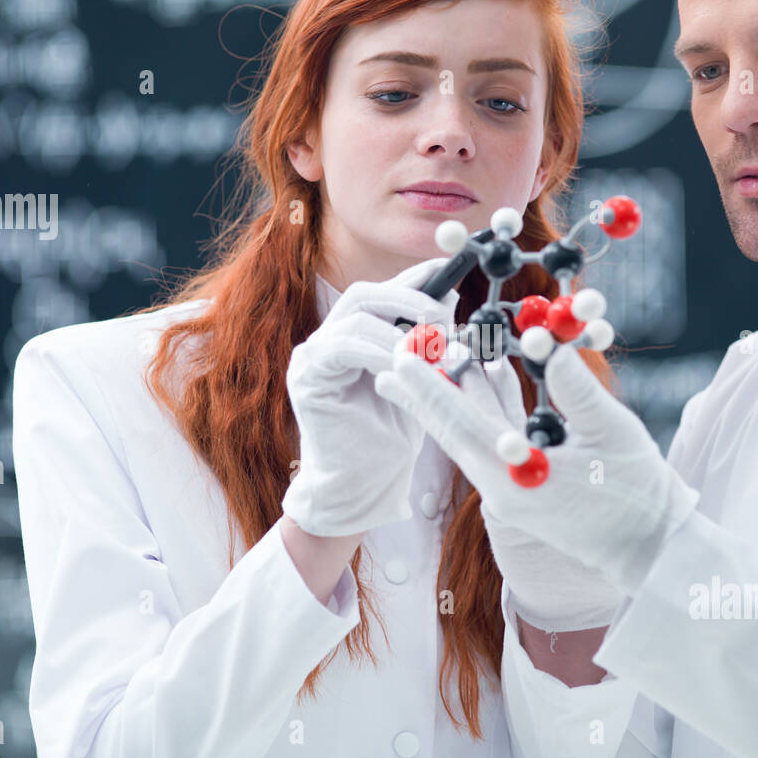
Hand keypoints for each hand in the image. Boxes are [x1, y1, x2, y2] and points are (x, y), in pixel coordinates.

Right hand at [280, 258, 458, 536]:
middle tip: (444, 317)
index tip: (450, 269)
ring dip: (397, 330)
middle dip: (409, 299)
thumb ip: (427, 341)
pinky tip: (400, 366)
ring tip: (431, 349)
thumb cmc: (392, 439)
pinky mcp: (307, 378)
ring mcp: (313, 356)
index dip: (416, 279)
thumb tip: (450, 296)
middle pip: (365, 295)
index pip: (384, 293)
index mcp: (355, 335)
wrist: (366, 488)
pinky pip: (340, 347)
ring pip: (354, 317)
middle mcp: (330, 339)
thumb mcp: (420, 380)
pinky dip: (375, 351)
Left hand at [373, 343, 698, 592]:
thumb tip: (551, 349)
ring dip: (452, 397)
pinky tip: (482, 377)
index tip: (403, 360)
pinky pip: (493, 442)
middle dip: (422, 394)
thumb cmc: (637, 491)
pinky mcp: (522, 488)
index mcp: (516, 481)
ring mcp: (509, 491)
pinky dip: (485, 409)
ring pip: (471, 435)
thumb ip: (578, 393)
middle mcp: (501, 490)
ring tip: (426, 363)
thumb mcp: (614, 434)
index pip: (462, 426)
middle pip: (453, 432)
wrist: (648, 546)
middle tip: (391, 360)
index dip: (431, 390)